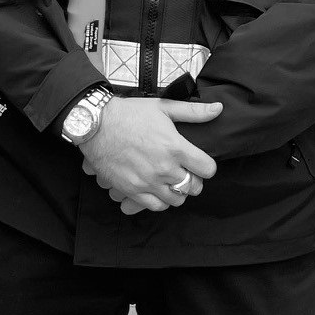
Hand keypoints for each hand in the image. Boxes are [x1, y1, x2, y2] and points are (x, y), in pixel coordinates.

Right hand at [79, 97, 220, 211]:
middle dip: (193, 180)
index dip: (206, 166)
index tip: (199, 162)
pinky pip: (156, 206)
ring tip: (170, 181)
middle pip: (193, 187)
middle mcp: (164, 168)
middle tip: (184, 172)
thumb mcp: (163, 107)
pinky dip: (160, 201)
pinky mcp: (133, 190)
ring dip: (177, 192)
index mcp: (175, 147)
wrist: (96, 124)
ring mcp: (148, 181)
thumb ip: (193, 112)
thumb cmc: (129, 114)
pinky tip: (157, 189)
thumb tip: (218, 109)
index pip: (207, 169)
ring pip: (177, 200)